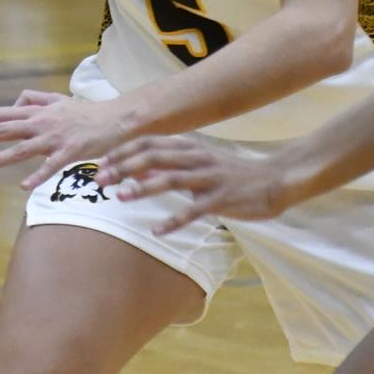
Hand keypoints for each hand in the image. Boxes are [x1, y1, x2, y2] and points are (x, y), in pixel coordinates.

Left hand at [0, 90, 139, 188]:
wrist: (115, 119)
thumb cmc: (86, 112)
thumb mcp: (57, 100)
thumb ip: (35, 100)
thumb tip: (16, 105)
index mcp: (36, 112)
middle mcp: (41, 123)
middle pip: (1, 130)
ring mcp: (54, 138)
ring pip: (20, 149)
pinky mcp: (70, 152)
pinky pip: (50, 166)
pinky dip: (36, 176)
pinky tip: (23, 187)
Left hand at [95, 134, 294, 232]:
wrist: (273, 181)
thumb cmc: (231, 174)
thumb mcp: (198, 164)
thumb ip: (168, 166)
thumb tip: (134, 173)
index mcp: (189, 147)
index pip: (148, 143)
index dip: (122, 152)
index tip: (100, 164)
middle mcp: (196, 158)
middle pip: (153, 157)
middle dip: (124, 167)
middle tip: (100, 179)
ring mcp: (209, 177)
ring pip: (170, 179)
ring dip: (143, 188)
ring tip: (121, 196)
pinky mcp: (221, 198)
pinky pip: (194, 210)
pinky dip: (174, 220)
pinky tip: (157, 230)